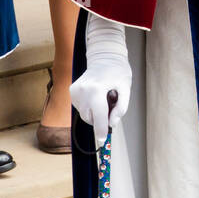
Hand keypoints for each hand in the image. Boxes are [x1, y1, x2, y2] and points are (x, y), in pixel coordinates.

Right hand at [70, 15, 131, 146]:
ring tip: (103, 97)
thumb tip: (112, 123)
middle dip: (101, 119)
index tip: (102, 141)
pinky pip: (82, 108)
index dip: (102, 130)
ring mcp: (75, 91)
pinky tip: (96, 95)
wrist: (105, 56)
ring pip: (85, 115)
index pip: (99, 115)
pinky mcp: (72, 91)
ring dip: (95, 112)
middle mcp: (82, 90)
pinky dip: (90, 107)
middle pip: (91, 118)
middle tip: (111, 104)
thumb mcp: (126, 89)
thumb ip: (121, 108)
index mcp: (96, 89)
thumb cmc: (118, 71)